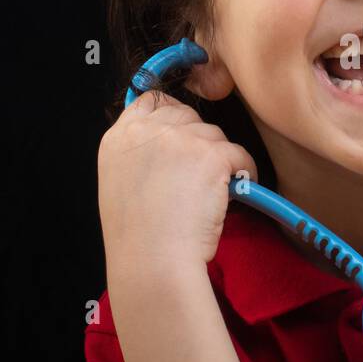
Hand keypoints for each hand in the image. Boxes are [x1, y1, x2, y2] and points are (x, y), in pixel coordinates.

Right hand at [97, 90, 257, 291]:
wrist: (152, 261)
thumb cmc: (139, 237)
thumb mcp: (120, 183)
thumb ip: (139, 154)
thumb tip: (169, 144)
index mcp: (118, 138)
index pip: (149, 101)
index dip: (171, 113)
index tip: (183, 131)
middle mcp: (146, 131)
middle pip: (187, 114)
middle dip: (198, 140)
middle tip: (199, 174)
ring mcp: (180, 139)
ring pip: (214, 134)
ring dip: (219, 159)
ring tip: (210, 193)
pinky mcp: (211, 154)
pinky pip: (239, 153)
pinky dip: (243, 172)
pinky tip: (232, 193)